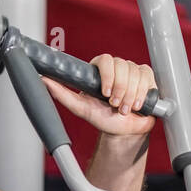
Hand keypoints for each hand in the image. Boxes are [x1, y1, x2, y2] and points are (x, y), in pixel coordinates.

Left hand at [41, 54, 156, 136]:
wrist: (123, 131)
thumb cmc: (102, 118)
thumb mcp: (80, 108)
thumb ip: (62, 94)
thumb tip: (43, 80)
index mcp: (99, 70)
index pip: (105, 60)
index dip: (108, 75)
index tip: (105, 93)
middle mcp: (115, 67)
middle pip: (123, 66)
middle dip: (120, 90)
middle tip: (115, 105)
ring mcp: (131, 71)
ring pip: (136, 73)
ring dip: (131, 95)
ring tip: (124, 108)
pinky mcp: (146, 77)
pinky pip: (147, 77)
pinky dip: (142, 94)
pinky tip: (137, 104)